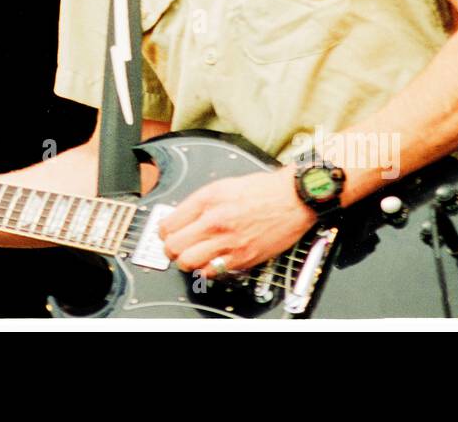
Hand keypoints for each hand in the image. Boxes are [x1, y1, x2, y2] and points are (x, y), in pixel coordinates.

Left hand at [158, 168, 316, 278]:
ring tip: (191, 256)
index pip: (168, 224)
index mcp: (208, 199)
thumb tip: (182, 217)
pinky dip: (207, 269)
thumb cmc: (264, 190)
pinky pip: (212, 272)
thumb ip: (201, 202)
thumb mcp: (224, 185)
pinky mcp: (242, 258)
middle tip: (175, 247)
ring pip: (188, 262)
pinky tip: (211, 261)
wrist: (293, 199)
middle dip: (170, 248)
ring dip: (186, 261)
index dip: (164, 231)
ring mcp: (228, 241)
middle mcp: (215, 221)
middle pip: (173, 246)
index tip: (167, 233)